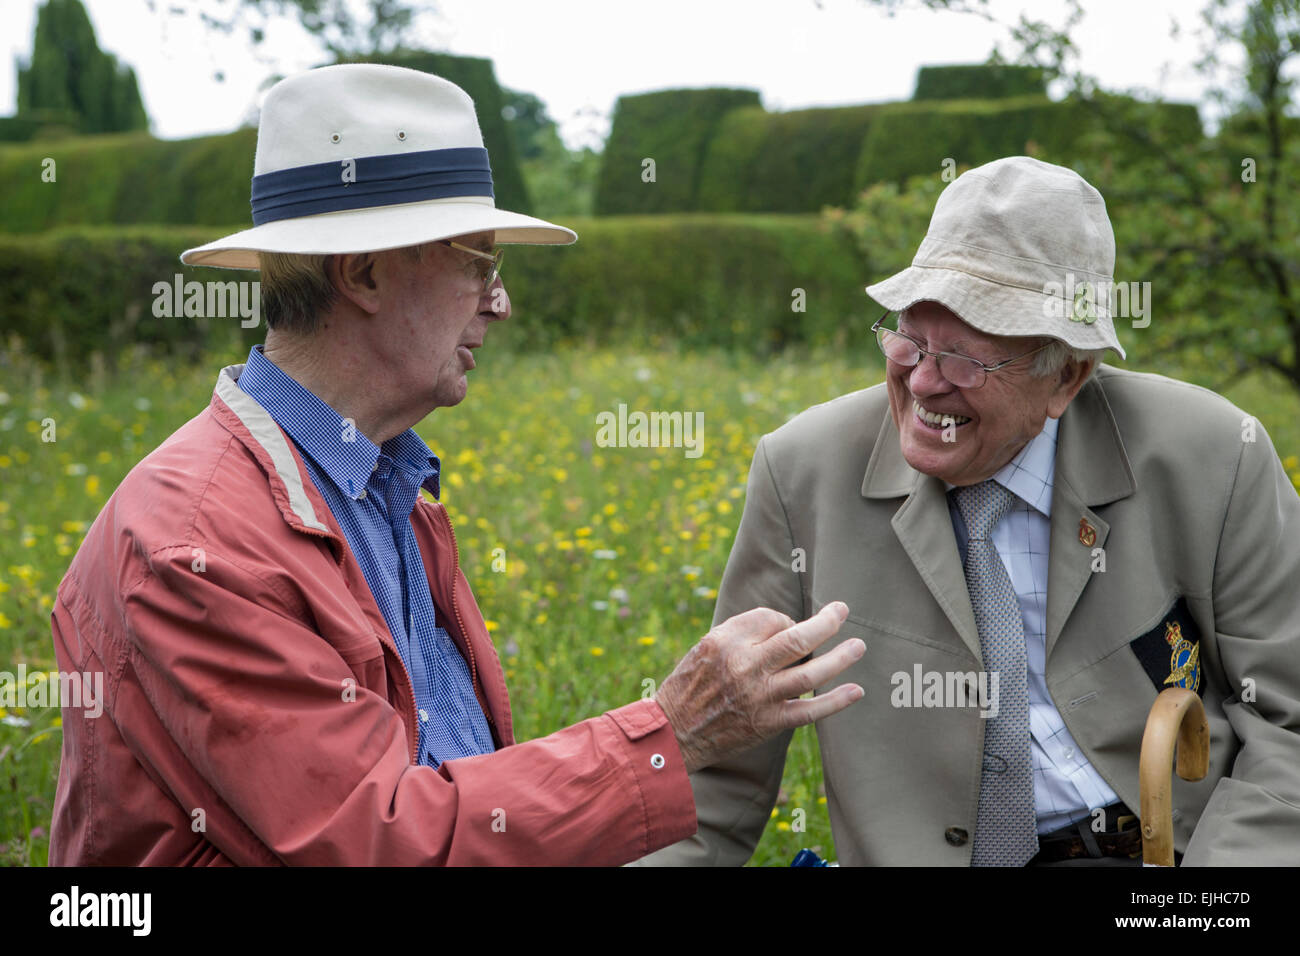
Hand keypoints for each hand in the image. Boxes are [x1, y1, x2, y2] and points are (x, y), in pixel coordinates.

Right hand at [654, 602, 863, 773]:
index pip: (771, 618)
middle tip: (843, 611)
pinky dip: (835, 702)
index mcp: (726, 641)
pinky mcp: (767, 723)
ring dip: (840, 658)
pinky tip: (856, 691)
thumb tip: (789, 626)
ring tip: (858, 646)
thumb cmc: (691, 685)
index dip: (786, 620)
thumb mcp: (707, 646)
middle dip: (826, 623)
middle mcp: (744, 666)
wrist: (674, 733)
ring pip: (810, 674)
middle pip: (796, 638)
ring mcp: (758, 696)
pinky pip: (808, 711)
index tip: (788, 628)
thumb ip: (743, 634)